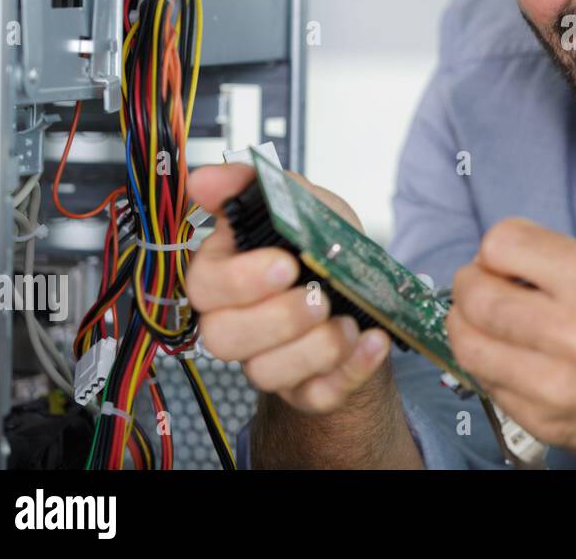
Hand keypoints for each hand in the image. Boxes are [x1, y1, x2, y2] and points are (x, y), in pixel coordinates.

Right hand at [186, 163, 391, 413]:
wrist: (367, 293)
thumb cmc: (326, 248)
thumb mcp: (302, 203)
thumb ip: (253, 185)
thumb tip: (203, 179)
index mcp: (228, 275)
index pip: (203, 286)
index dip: (240, 279)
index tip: (283, 264)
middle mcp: (238, 323)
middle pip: (222, 338)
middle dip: (277, 318)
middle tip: (318, 297)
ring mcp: (268, 361)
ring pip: (265, 374)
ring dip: (314, 348)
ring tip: (348, 321)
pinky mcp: (304, 390)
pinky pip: (316, 395)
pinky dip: (350, 370)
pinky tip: (371, 341)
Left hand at [445, 217, 575, 466]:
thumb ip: (562, 264)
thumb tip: (501, 261)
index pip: (504, 244)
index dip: (497, 245)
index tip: (503, 255)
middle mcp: (574, 334)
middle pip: (476, 294)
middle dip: (469, 281)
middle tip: (480, 282)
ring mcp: (555, 386)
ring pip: (468, 344)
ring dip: (466, 323)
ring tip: (485, 319)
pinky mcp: (545, 423)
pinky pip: (487, 384)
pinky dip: (489, 363)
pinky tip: (509, 356)